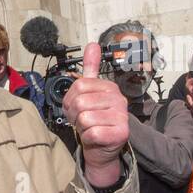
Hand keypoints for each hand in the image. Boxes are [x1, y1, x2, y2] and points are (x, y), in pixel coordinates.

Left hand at [62, 42, 129, 185]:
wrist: (102, 147)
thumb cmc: (94, 120)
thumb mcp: (90, 92)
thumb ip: (91, 68)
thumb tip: (92, 45)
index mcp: (110, 87)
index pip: (79, 85)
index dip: (70, 99)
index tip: (78, 108)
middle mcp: (119, 99)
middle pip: (80, 102)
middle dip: (74, 115)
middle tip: (82, 121)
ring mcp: (122, 116)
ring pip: (84, 118)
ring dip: (81, 127)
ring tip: (89, 128)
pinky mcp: (121, 133)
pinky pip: (92, 133)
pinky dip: (88, 138)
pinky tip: (95, 137)